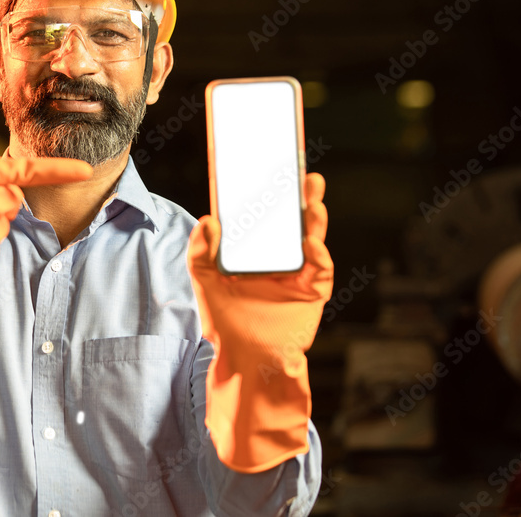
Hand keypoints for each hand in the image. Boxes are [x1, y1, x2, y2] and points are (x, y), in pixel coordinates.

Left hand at [187, 172, 333, 471]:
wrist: (245, 358)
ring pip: (312, 236)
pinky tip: (309, 242)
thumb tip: (207, 220)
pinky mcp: (312, 292)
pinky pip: (320, 269)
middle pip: (293, 218)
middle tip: (301, 168)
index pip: (265, 212)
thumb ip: (200, 251)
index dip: (269, 189)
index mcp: (256, 248)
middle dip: (299, 194)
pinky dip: (317, 254)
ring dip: (314, 216)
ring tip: (312, 195)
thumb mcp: (205, 280)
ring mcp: (299, 272)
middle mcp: (280, 255)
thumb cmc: (225, 319)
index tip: (269, 162)